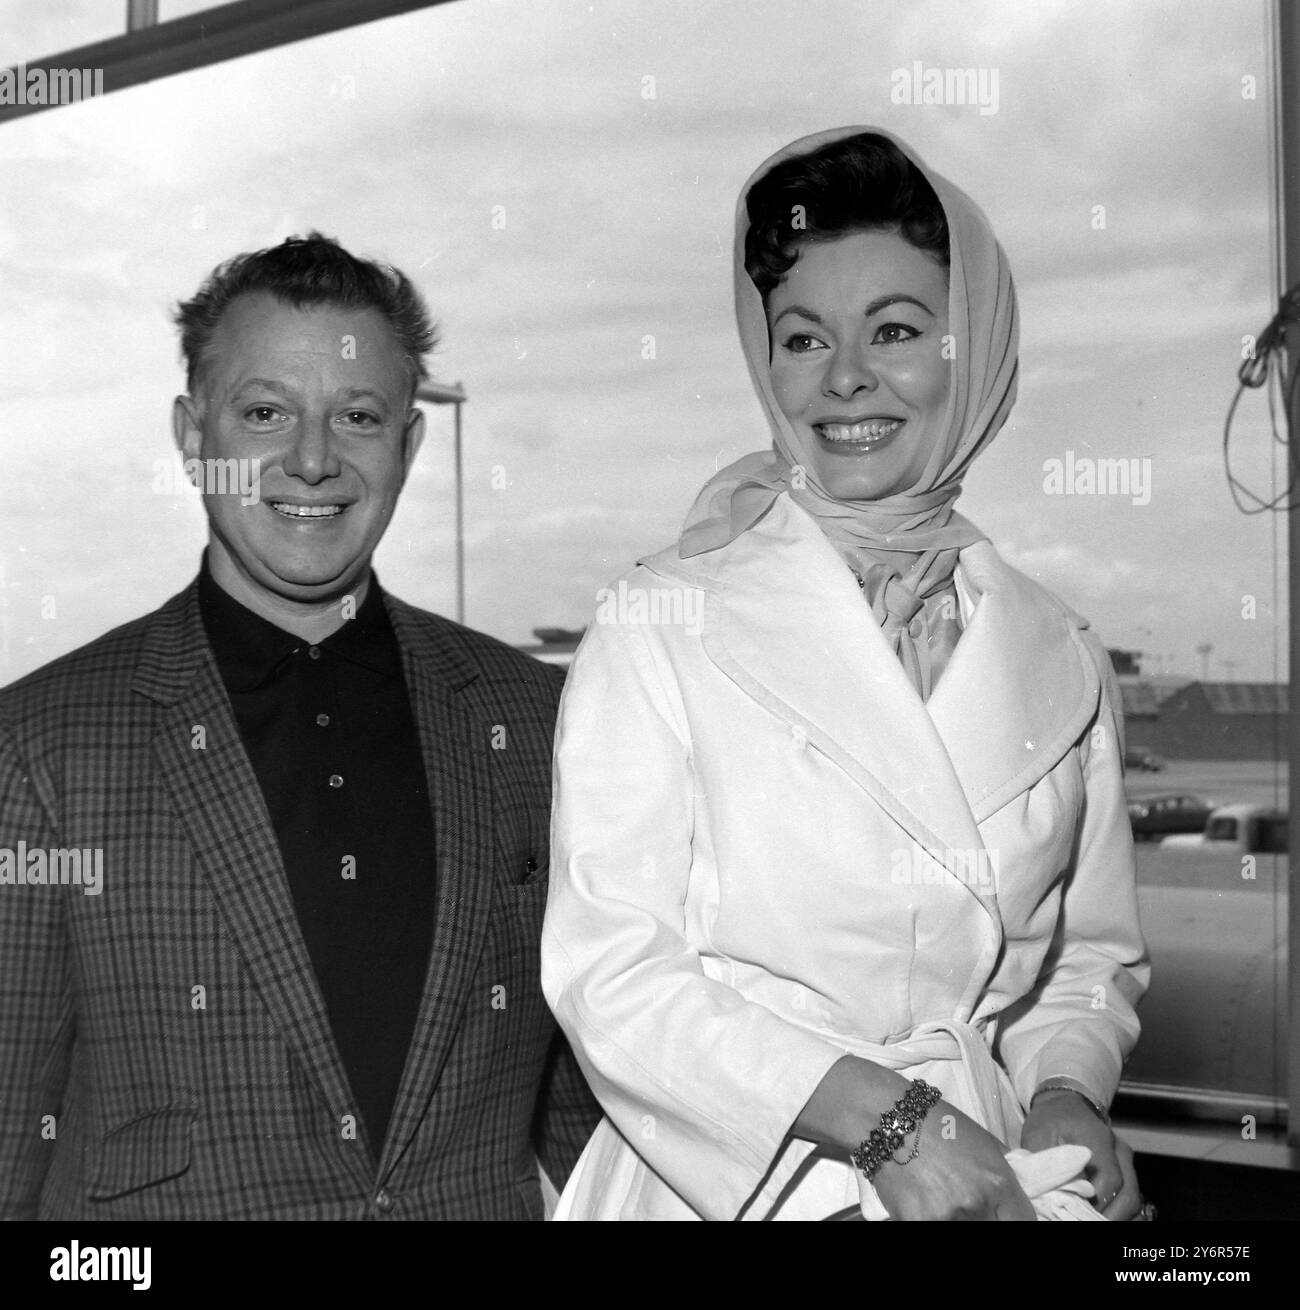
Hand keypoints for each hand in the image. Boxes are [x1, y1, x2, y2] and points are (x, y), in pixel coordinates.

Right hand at [871, 1099, 1036, 1220]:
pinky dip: (927, 1218)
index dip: (1013, 1219)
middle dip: (984, 1218)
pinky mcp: (916, 1222)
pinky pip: (931, 1228)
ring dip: (955, 1219)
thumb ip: (1004, 1175)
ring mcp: (945, 1217)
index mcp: (997, 1182)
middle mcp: (976, 1204)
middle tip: (964, 1202)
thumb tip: (1015, 1199)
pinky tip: (920, 1202)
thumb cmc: (937, 1123)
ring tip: (940, 1199)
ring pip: (961, 1231)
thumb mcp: (983, 1143)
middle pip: (993, 1229)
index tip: (1001, 1215)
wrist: (887, 1118)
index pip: (1024, 1222)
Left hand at [1020, 1089, 1140, 1219]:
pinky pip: (1132, 1199)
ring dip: (1117, 1217)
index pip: (1110, 1178)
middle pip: (1128, 1194)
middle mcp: (1120, 1151)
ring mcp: (1127, 1162)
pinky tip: (1103, 1218)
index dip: (1097, 1202)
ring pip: (1133, 1199)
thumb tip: (1045, 1193)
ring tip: (1092, 1222)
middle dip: (1110, 1216)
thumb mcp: (1038, 1135)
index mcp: (1099, 1139)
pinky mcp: (1127, 1172)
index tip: (1079, 1214)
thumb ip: (1044, 1163)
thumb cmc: (1050, 1121)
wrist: (1065, 1105)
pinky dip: (1122, 1213)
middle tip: (1086, 1224)